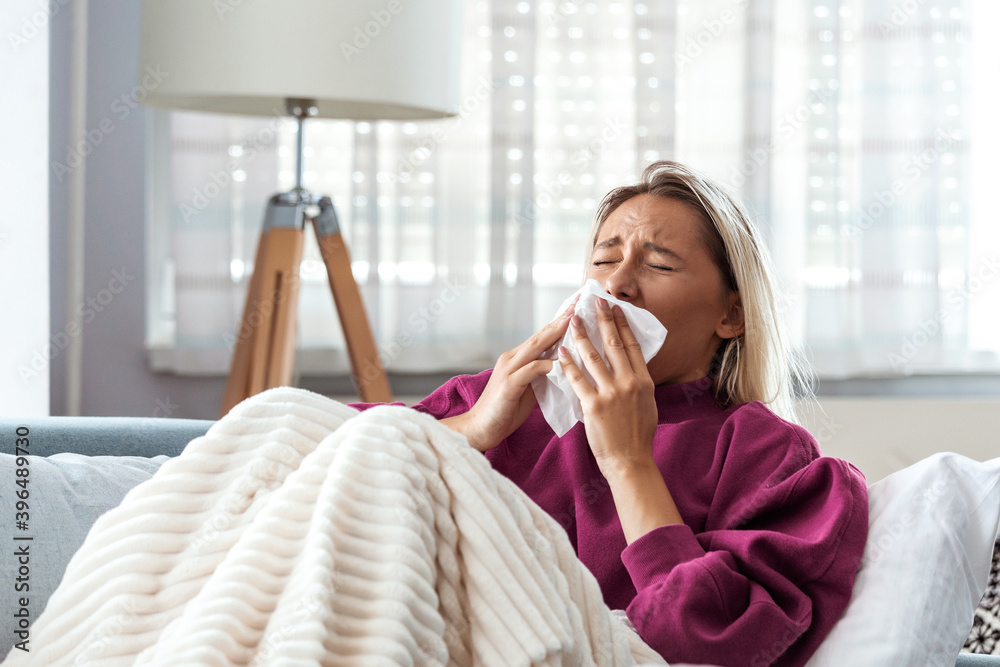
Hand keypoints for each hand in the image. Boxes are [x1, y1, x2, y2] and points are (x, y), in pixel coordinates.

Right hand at [443, 301, 575, 451]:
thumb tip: (562, 368)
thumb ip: (541, 376)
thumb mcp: (527, 389)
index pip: (541, 337)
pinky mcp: (509, 384)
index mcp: (516, 359)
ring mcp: (509, 370)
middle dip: (560, 320)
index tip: (577, 310)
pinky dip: (548, 364)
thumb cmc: (504, 410)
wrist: (478, 428)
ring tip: (574, 323)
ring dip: (556, 334)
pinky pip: (532, 370)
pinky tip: (563, 361)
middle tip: (578, 304)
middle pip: (540, 336)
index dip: (559, 323)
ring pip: (536, 347)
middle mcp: (511, 359)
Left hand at [559, 298, 682, 540]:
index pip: (632, 346)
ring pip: (593, 357)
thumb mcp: (646, 405)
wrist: (629, 461)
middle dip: (603, 321)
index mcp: (643, 382)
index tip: (615, 309)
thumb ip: (638, 384)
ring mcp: (611, 394)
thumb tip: (633, 367)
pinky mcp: (593, 405)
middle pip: (613, 345)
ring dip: (581, 336)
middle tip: (594, 302)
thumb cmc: (637, 436)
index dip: (622, 326)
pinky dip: (567, 363)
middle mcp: (629, 384)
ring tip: (572, 320)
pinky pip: (577, 379)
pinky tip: (560, 351)